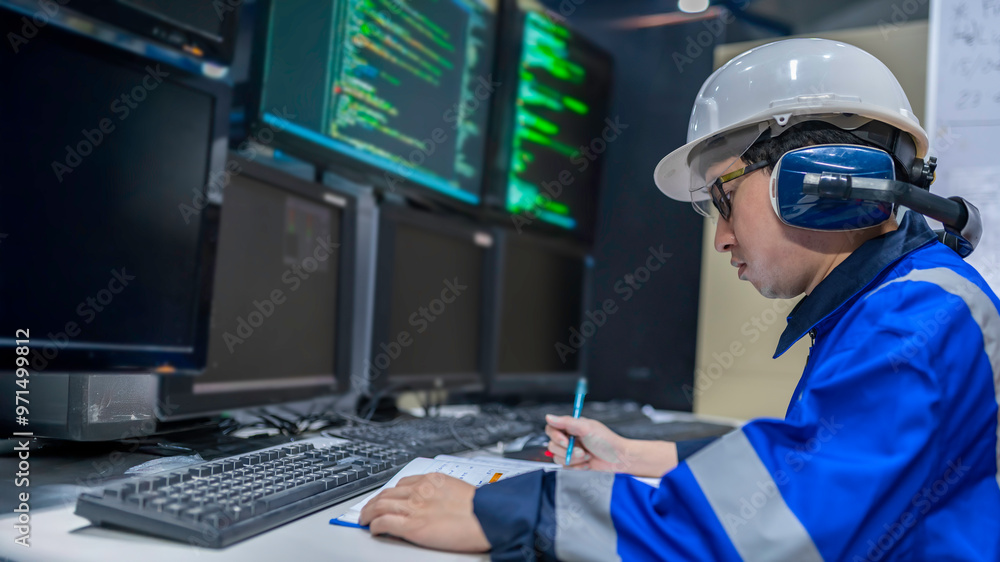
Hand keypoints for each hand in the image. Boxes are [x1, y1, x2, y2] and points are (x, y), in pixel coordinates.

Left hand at [359, 473, 490, 552]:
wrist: (487, 518)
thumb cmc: (481, 509)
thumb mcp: (459, 491)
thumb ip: (443, 493)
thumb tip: (437, 503)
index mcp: (432, 480)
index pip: (403, 483)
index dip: (391, 492)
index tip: (388, 497)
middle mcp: (420, 490)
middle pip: (387, 493)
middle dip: (375, 502)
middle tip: (369, 509)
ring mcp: (414, 507)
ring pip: (380, 506)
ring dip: (369, 513)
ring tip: (365, 519)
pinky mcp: (412, 526)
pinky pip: (384, 523)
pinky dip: (375, 526)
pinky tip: (374, 529)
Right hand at [545, 414, 677, 477]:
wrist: (618, 459)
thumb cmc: (606, 441)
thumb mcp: (586, 428)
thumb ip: (566, 422)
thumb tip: (548, 416)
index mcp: (571, 426)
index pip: (551, 428)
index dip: (555, 436)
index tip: (566, 441)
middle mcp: (569, 438)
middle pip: (552, 445)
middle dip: (567, 451)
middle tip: (582, 451)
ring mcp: (570, 451)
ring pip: (557, 457)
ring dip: (573, 459)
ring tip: (587, 456)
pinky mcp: (574, 463)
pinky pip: (565, 467)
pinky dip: (577, 467)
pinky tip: (587, 463)